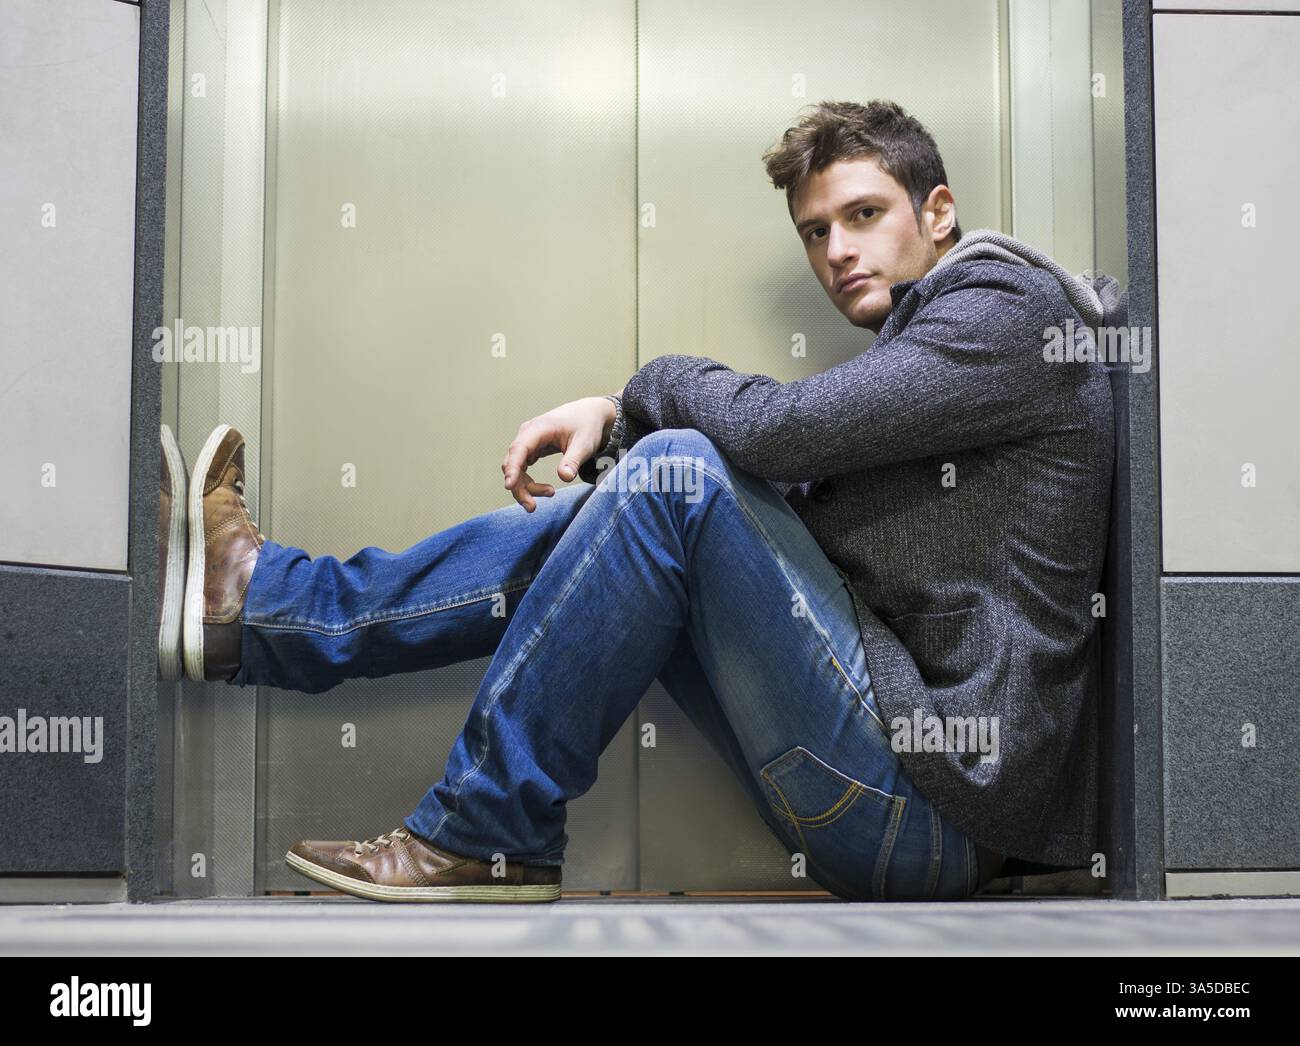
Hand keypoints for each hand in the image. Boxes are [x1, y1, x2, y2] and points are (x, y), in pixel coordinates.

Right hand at [501, 395, 616, 510]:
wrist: (590, 414)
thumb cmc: (587, 426)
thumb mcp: (585, 443)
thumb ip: (574, 460)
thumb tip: (565, 478)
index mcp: (538, 428)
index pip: (519, 449)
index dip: (512, 468)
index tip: (509, 486)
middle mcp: (528, 434)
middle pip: (512, 463)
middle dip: (519, 486)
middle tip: (532, 507)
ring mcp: (528, 441)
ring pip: (516, 468)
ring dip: (525, 486)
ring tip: (550, 493)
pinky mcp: (531, 449)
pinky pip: (522, 468)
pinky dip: (528, 481)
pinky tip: (546, 489)